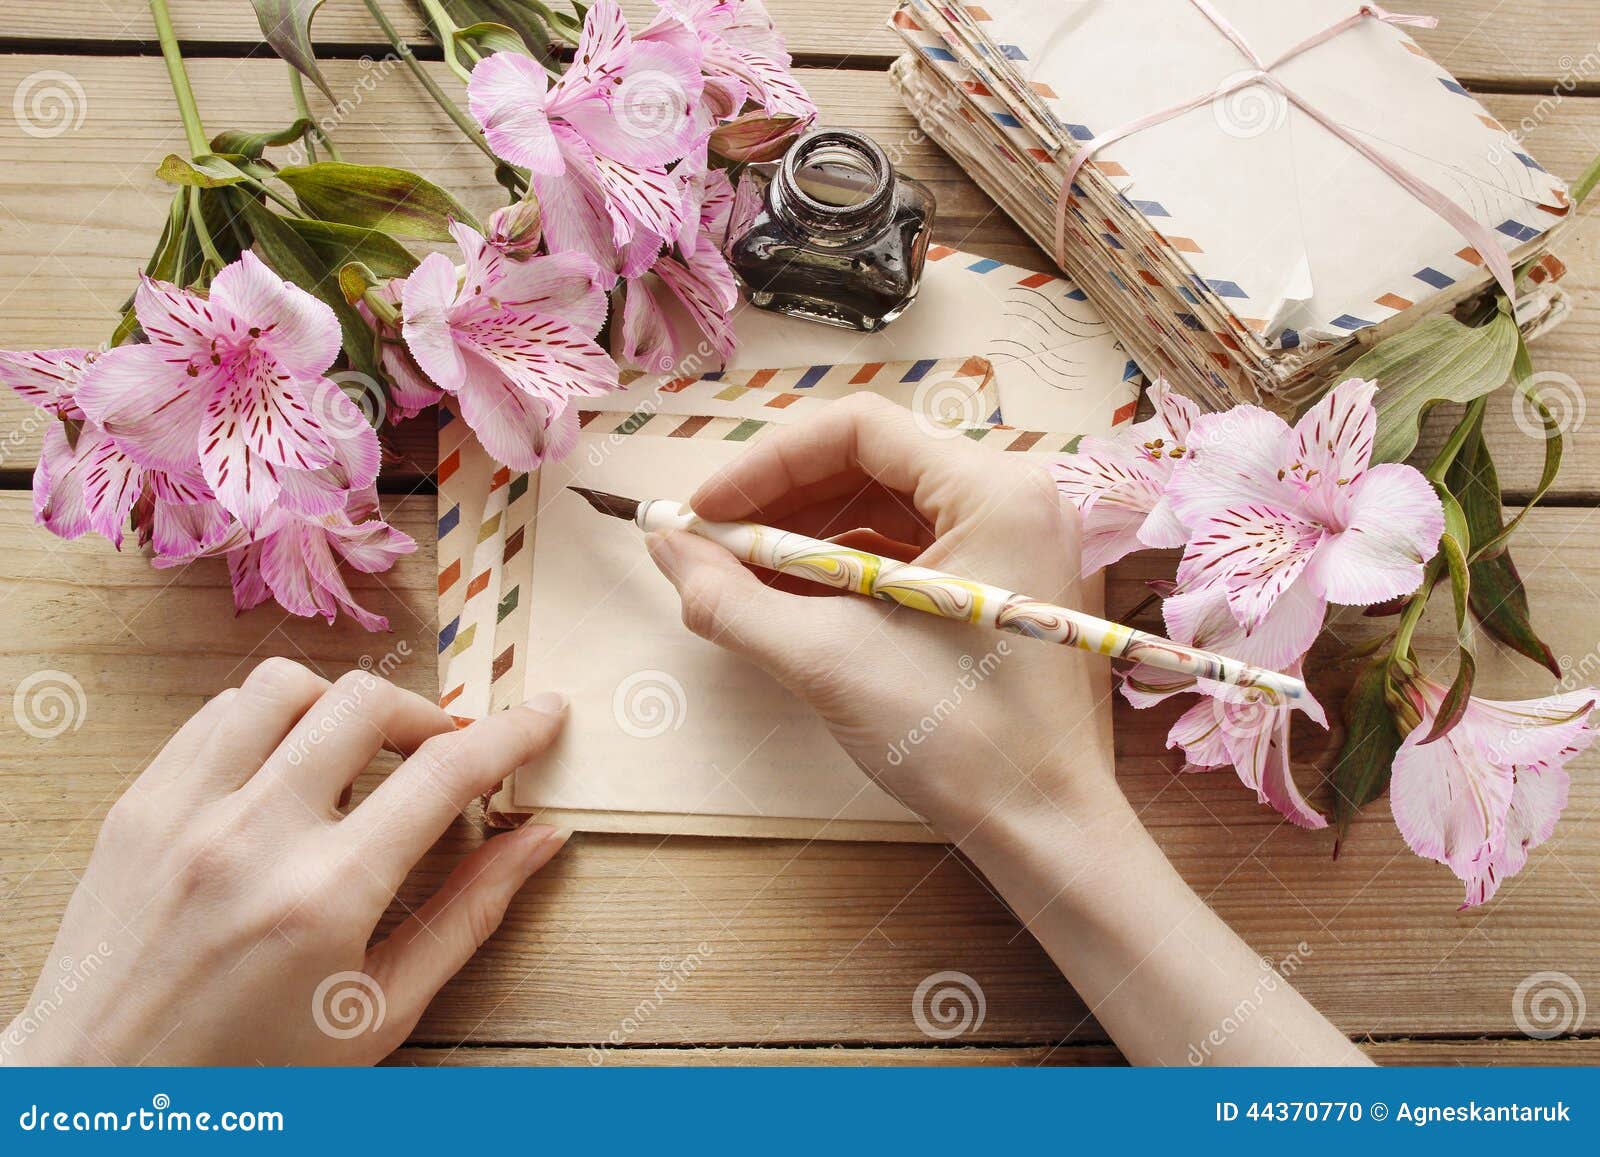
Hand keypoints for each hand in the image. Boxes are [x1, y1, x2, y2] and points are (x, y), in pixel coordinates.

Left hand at [3, 659, 569, 1065]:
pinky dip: (270, 720)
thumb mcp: (379, 1011)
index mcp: (324, 898)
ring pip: (284, 687)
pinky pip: (216, 714)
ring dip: (341, 707)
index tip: (544, 714)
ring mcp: (184, 813)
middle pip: (365, 704)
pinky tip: (288, 766)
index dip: (512, 732)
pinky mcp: (139, 805)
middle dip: (427, 714)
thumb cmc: (251, 1073)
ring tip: (359, 756)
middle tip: (444, 752)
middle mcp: (250, 839)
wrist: (102, 1097)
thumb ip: (468, 915)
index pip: (444, 774)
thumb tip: (540, 839)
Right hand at [644, 393, 1120, 843]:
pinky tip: (793, 601)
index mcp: (996, 491)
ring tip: (740, 577)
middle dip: (782, 501)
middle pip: (874, 463)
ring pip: (889, 508)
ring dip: (808, 536)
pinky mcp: (1005, 587)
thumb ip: (731, 599)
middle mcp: (1018, 498)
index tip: (707, 511)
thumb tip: (666, 547)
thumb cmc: (963, 743)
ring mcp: (1017, 543)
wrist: (1046, 830)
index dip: (767, 463)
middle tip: (711, 543)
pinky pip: (912, 551)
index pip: (860, 430)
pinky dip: (848, 571)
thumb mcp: (828, 662)